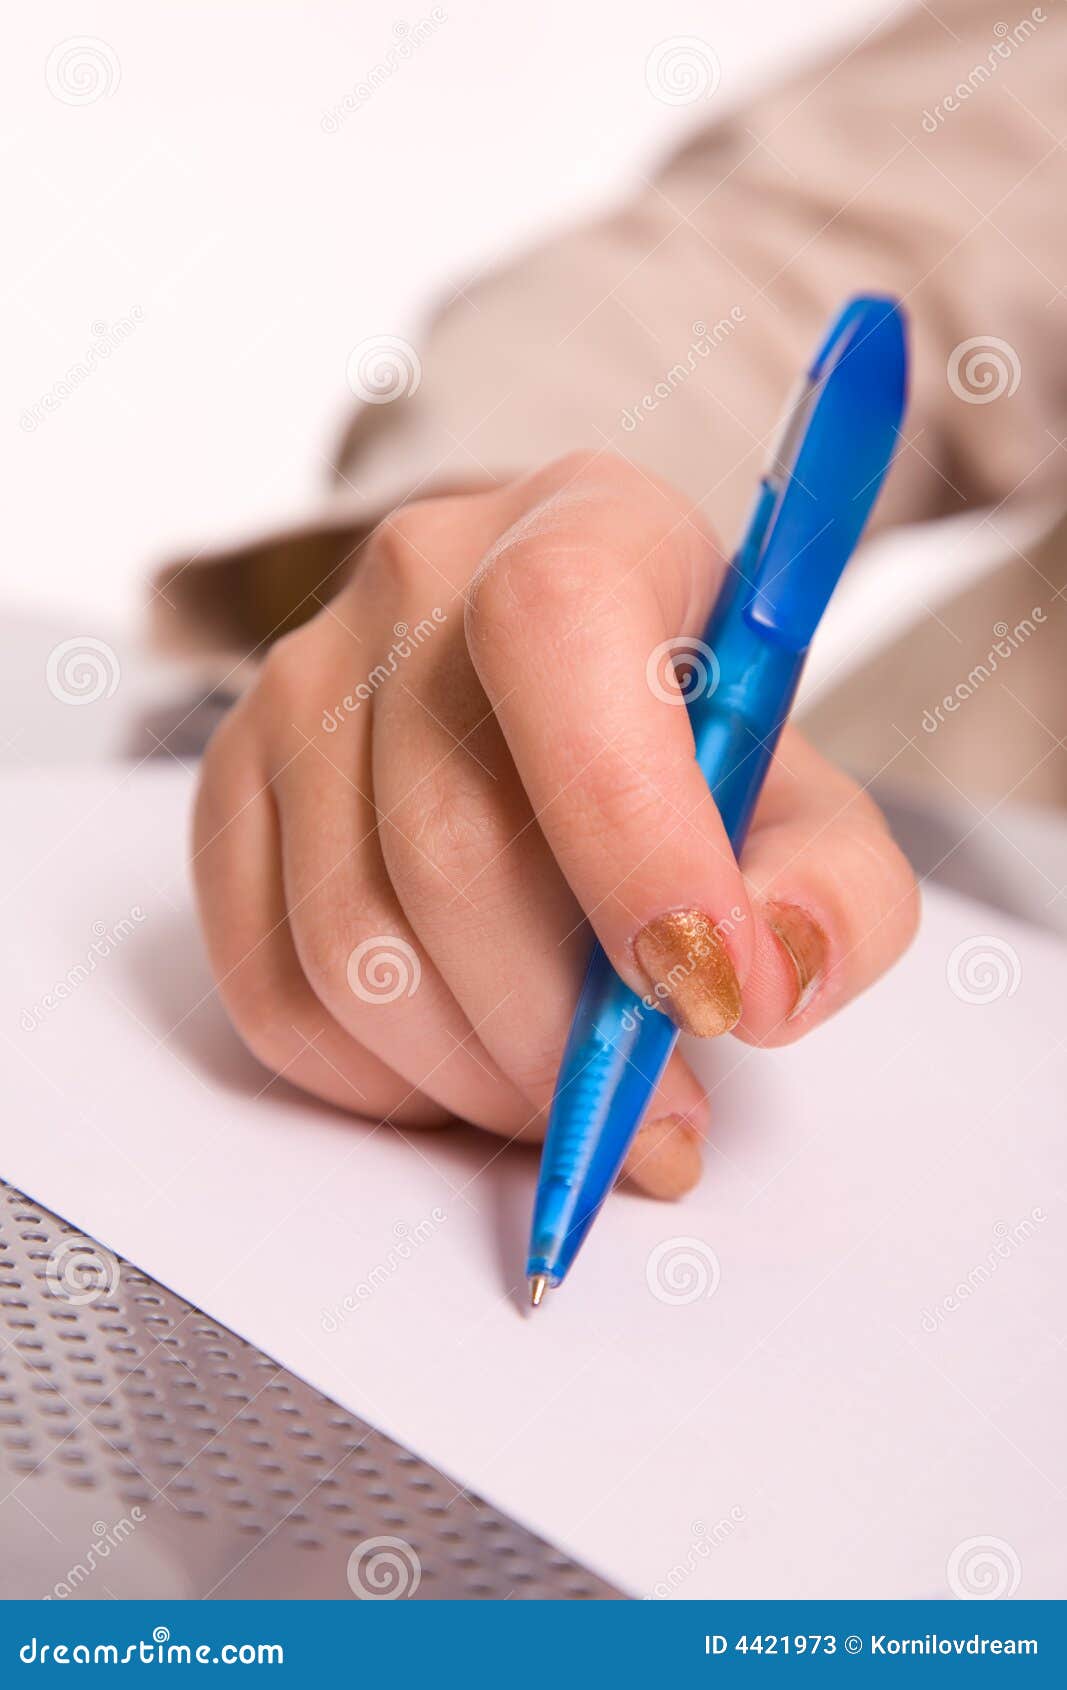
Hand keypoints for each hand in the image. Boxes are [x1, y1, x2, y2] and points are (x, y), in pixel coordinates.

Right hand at [193, 452, 918, 1197]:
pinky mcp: (232, 782)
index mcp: (582, 529)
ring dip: (476, 1075)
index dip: (628, 829)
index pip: (558, 631)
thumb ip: (837, 888)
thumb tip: (762, 981)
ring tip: (564, 1097)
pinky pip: (267, 983)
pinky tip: (463, 1072)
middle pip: (448, 840)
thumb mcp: (807, 804)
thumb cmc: (686, 757)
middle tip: (650, 1112)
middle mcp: (416, 579)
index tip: (707, 987)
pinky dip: (377, 1080)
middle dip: (561, 1029)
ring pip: (352, 940)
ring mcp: (299, 677)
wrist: (564, 708)